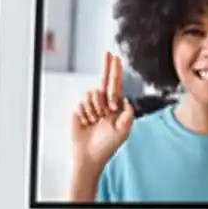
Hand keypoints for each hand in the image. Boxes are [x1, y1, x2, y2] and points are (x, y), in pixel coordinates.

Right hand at [71, 52, 134, 168]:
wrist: (90, 155)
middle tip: (108, 53)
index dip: (115, 71)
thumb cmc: (109, 144)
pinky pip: (82, 104)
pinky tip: (87, 123)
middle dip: (107, 66)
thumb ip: (128, 115)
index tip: (115, 57)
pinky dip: (85, 114)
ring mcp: (91, 106)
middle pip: (103, 81)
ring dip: (95, 108)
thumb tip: (126, 100)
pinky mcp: (79, 110)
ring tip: (96, 121)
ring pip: (92, 94)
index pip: (115, 84)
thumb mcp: (124, 130)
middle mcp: (103, 102)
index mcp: (116, 105)